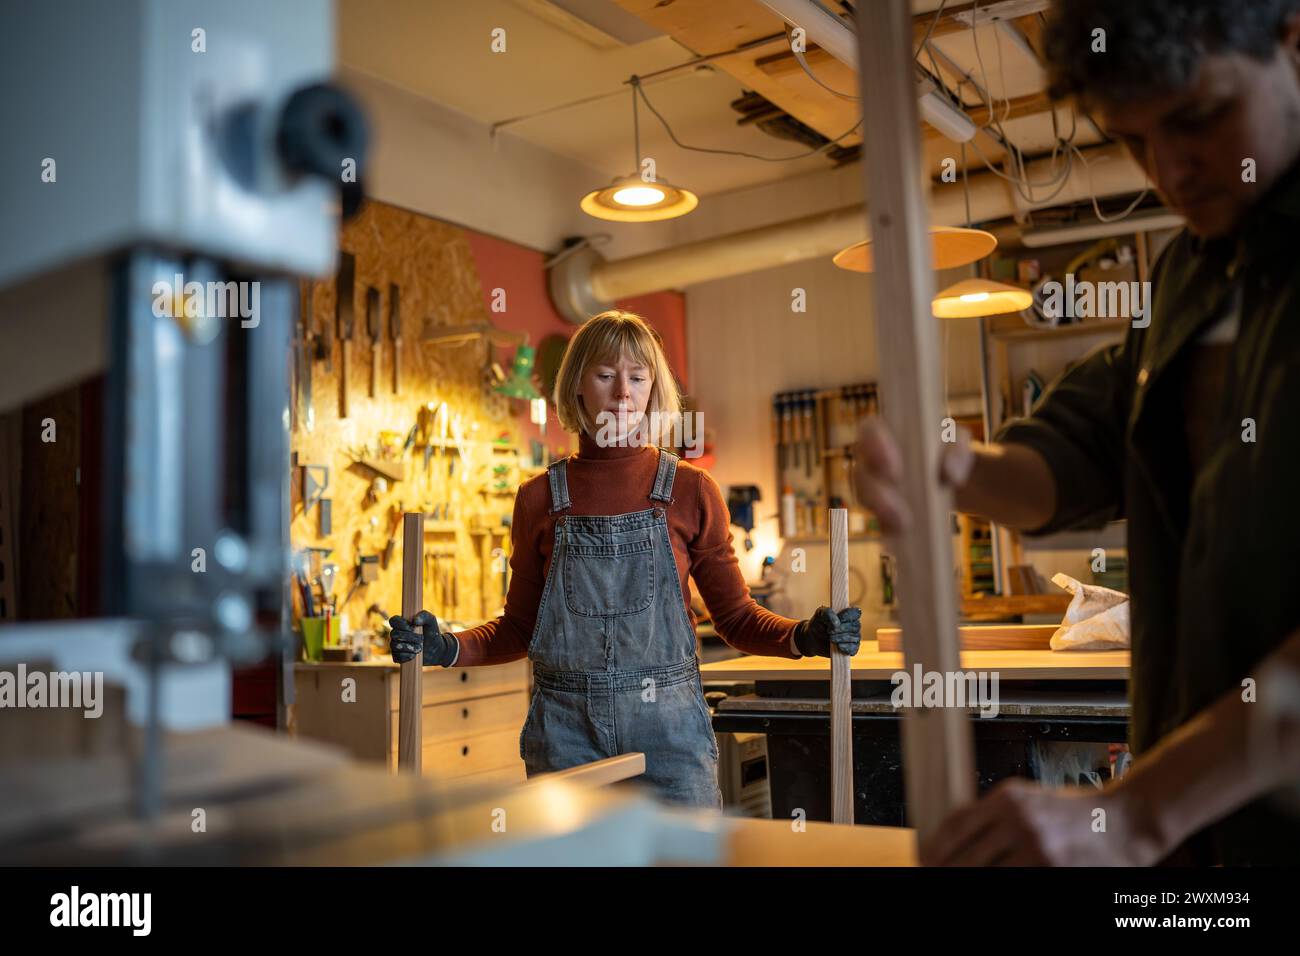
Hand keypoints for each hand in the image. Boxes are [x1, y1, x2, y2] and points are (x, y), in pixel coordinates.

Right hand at [388, 610, 457, 666]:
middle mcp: (396, 634)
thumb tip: (414, 621)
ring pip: (395, 646)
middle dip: (410, 637)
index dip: (400, 624)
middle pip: (394, 634)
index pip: (393, 620)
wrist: (436, 650)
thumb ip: (424, 615)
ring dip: (410, 647)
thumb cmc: (431, 633)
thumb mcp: (431, 621)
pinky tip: (414, 655)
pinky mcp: (398, 657)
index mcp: (402, 623)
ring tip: (420, 647)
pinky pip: (397, 657)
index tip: (412, 627)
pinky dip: (407, 656)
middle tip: (422, 638)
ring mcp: (396, 646)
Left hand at [793, 606, 861, 657]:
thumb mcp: (820, 614)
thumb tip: (837, 624)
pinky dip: (846, 648)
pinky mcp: (851, 649)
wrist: (812, 638)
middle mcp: (853, 625)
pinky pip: (854, 649)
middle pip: (856, 626)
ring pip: (855, 637)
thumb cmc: (818, 623)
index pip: (856, 613)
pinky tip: (838, 646)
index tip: (839, 619)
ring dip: (841, 638)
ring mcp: (853, 637)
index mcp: (848, 614)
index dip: (849, 616)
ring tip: (830, 638)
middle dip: (842, 628)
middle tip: (829, 631)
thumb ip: (828, 614)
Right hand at [850, 417, 973, 534]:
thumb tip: (948, 473)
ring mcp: (872, 485)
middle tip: (898, 509)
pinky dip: (886, 532)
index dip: (874, 447)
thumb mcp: (958, 442)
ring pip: (864, 498)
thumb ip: (958, 450)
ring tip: (904, 527)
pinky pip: (875, 522)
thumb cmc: (946, 449)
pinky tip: (897, 541)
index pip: (869, 430)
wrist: (950, 474)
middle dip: (876, 493)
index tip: (894, 469)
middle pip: (860, 472)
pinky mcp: (879, 510)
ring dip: (881, 513)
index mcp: (886, 431)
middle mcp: (870, 457)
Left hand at [919, 779, 1162, 865]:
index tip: (922, 861)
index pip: (955, 827)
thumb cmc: (1070, 812)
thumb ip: (988, 815)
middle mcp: (1019, 821)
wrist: (1125, 821)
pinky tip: (993, 884)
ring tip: (958, 884)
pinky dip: (1000, 887)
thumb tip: (945, 839)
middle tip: (933, 876)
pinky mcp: (1053, 870)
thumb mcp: (1025, 800)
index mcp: (1007, 799)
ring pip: (986, 875)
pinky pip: (1014, 885)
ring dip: (969, 882)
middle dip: (946, 871)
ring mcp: (1037, 849)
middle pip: (965, 858)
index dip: (933, 849)